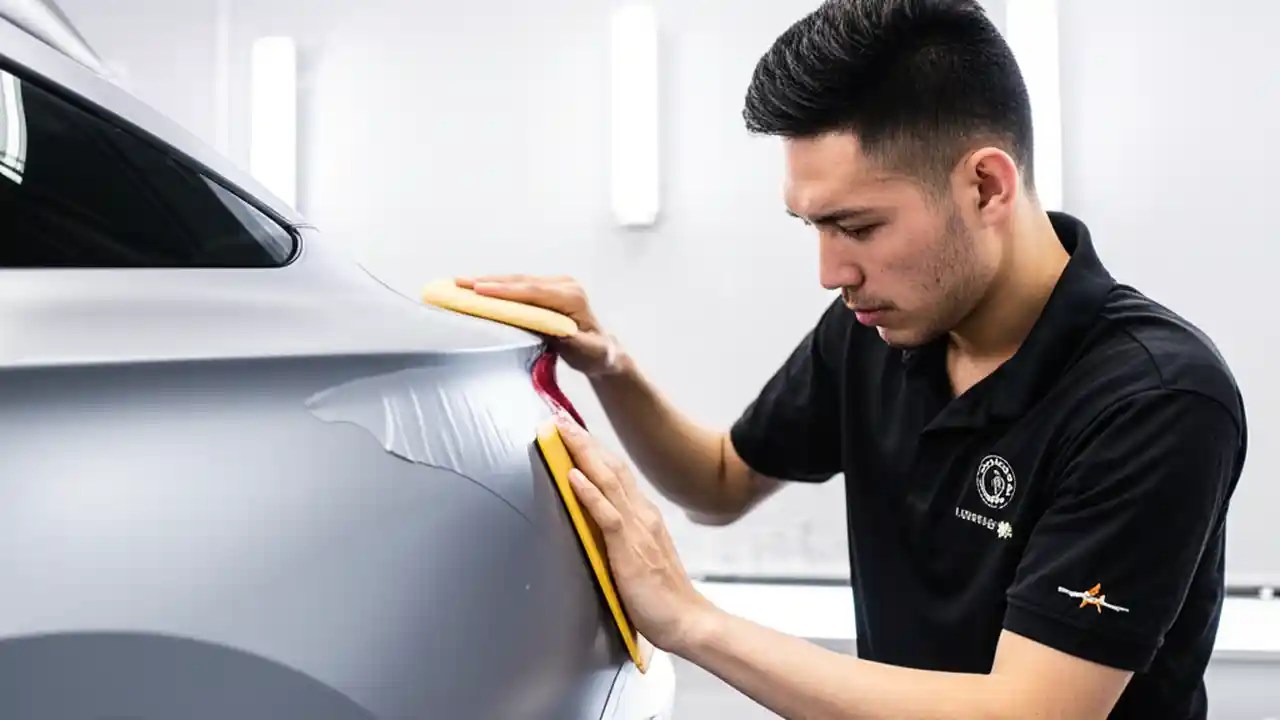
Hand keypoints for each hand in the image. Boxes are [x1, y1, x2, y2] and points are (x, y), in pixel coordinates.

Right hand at [455, 275, 624, 376]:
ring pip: (517, 281)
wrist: (603, 351)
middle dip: (488, 282)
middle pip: (521, 282)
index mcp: (572, 297)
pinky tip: (475, 287)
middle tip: (458, 283)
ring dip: (488, 281)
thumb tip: (556, 330)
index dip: (506, 291)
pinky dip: (496, 286)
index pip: (534, 292)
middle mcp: (564, 285)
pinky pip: (518, 286)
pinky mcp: (546, 288)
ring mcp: (555, 284)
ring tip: (459, 283)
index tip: (479, 290)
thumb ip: (572, 341)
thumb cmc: (595, 354)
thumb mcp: (587, 352)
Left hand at [553, 413, 718, 654]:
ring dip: (582, 454)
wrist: (686, 620)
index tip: (570, 428)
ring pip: (607, 481)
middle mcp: (642, 515)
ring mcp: (637, 530)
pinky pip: (607, 515)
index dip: (591, 449)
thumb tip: (596, 521)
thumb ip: (620, 536)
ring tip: (561, 430)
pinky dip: (589, 493)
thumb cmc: (659, 595)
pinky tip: (573, 476)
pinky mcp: (630, 549)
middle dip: (583, 440)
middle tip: (557, 415)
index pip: (614, 474)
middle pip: (609, 468)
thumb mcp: (636, 557)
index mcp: (643, 516)